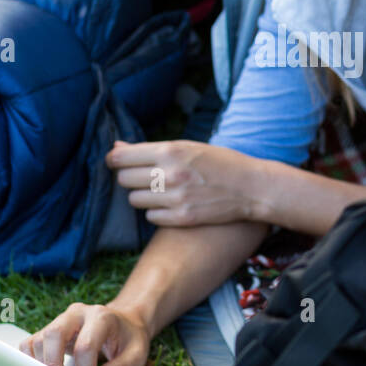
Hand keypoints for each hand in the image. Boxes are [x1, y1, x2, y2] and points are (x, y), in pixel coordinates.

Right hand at [20, 302, 149, 365]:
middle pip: (54, 334)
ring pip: (40, 339)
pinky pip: (31, 343)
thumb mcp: (137, 355)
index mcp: (101, 317)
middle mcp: (78, 314)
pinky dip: (31, 361)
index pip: (86, 346)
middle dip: (53, 365)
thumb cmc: (129, 339)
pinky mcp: (50, 330)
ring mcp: (61, 320)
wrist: (124, 322)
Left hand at [105, 139, 263, 226]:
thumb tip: (117, 146)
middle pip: (124, 179)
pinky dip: (156, 212)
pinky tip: (172, 204)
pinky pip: (150, 217)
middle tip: (144, 177)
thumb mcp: (188, 146)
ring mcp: (175, 198)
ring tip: (161, 191)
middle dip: (130, 177)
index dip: (114, 160)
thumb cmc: (221, 162)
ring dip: (143, 196)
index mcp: (170, 151)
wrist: (252, 187)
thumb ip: (151, 149)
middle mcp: (169, 174)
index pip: (121, 157)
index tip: (116, 162)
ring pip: (134, 200)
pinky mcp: (181, 218)